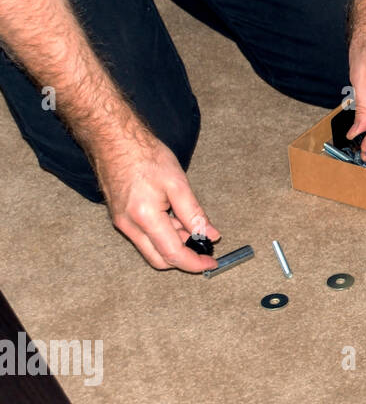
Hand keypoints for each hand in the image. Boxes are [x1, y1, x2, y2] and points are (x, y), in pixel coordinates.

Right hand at [92, 126, 220, 272]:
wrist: (114, 140)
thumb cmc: (146, 157)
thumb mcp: (178, 184)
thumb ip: (195, 214)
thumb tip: (210, 235)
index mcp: (145, 218)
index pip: (173, 254)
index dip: (195, 263)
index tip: (212, 263)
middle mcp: (129, 226)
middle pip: (159, 259)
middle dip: (184, 257)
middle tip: (205, 244)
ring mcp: (122, 223)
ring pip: (151, 248)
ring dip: (174, 243)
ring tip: (191, 223)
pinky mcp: (120, 217)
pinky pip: (144, 236)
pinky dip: (163, 234)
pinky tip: (176, 218)